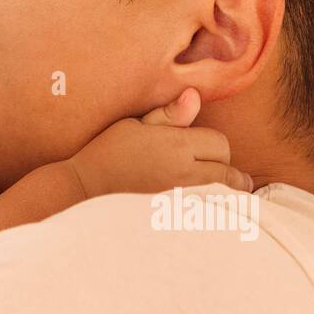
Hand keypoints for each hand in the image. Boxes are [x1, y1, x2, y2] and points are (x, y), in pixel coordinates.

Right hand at [66, 88, 253, 198]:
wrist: (87, 188)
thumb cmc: (109, 151)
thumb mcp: (136, 125)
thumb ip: (170, 113)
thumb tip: (194, 95)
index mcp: (175, 145)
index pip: (219, 143)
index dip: (213, 143)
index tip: (203, 147)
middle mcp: (183, 173)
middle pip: (227, 170)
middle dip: (223, 167)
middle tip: (216, 169)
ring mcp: (182, 199)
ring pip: (224, 195)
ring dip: (226, 190)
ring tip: (226, 191)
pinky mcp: (177, 219)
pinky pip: (210, 213)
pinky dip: (214, 209)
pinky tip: (209, 208)